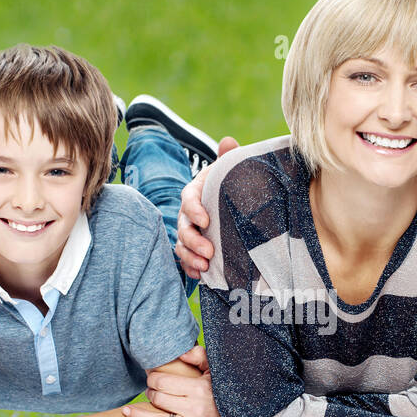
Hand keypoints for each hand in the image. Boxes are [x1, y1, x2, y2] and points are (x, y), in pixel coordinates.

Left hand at [122, 345, 225, 416]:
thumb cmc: (228, 391)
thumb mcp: (218, 371)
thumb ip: (199, 356)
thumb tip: (180, 352)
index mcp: (200, 389)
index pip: (164, 382)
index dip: (153, 378)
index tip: (152, 377)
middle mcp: (195, 409)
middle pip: (159, 399)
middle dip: (150, 393)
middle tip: (150, 391)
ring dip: (140, 414)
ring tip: (128, 410)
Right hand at [175, 136, 236, 278]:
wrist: (234, 203)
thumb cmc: (231, 185)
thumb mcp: (230, 171)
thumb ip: (229, 158)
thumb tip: (228, 141)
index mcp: (196, 191)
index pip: (189, 199)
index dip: (194, 210)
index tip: (206, 221)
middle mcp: (189, 213)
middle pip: (183, 226)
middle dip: (193, 241)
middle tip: (209, 252)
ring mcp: (190, 231)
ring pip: (182, 245)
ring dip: (190, 257)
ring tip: (205, 267)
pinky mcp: (194, 248)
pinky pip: (186, 259)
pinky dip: (191, 268)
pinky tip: (200, 275)